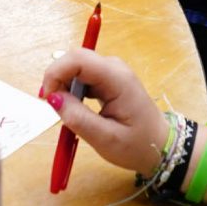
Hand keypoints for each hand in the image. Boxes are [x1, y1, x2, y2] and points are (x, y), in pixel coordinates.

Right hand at [40, 48, 169, 177]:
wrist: (160, 146)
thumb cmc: (137, 145)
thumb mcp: (105, 139)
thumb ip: (78, 118)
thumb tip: (52, 98)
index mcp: (117, 79)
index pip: (78, 59)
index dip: (56, 73)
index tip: (46, 98)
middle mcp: (114, 68)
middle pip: (75, 59)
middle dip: (57, 79)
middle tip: (51, 107)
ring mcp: (112, 72)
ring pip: (77, 67)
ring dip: (64, 85)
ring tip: (65, 112)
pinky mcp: (109, 79)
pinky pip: (83, 76)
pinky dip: (72, 89)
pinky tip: (74, 108)